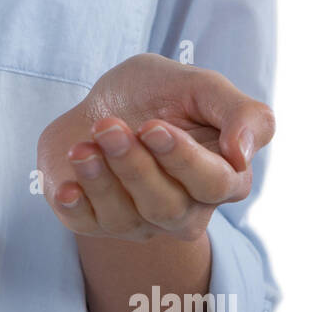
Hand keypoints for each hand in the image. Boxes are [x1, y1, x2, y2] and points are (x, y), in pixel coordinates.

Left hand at [36, 53, 274, 241]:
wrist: (102, 101)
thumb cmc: (158, 94)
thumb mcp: (202, 86)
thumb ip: (242, 113)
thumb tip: (243, 153)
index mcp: (221, 178)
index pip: (213, 184)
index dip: (182, 158)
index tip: (150, 126)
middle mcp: (184, 209)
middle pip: (166, 206)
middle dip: (134, 165)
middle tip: (109, 127)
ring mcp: (139, 221)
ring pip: (125, 218)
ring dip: (100, 178)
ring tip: (83, 145)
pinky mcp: (94, 221)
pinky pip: (85, 226)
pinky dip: (75, 208)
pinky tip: (67, 187)